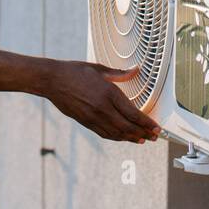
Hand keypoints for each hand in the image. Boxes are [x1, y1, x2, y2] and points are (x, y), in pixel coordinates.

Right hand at [43, 60, 161, 142]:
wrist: (52, 80)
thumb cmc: (75, 71)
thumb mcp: (99, 69)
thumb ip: (120, 73)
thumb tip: (135, 70)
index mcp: (108, 93)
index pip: (133, 113)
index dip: (147, 123)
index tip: (157, 127)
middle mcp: (102, 108)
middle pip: (128, 127)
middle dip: (143, 133)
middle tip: (155, 137)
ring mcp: (93, 117)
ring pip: (117, 133)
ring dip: (131, 138)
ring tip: (142, 140)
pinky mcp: (86, 122)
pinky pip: (105, 133)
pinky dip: (117, 137)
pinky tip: (123, 137)